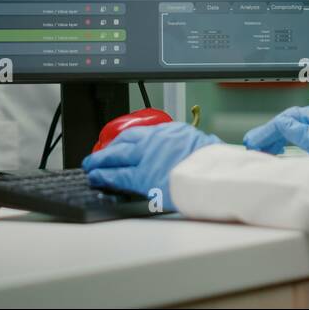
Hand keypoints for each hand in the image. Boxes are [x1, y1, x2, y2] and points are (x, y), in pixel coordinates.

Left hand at [82, 122, 220, 212]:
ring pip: (117, 155)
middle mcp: (157, 140)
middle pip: (126, 140)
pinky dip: (104, 175)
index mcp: (173, 132)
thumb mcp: (207, 147)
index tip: (120, 144)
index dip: (128, 140)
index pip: (144, 133)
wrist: (216, 175)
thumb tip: (196, 152)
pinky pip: (117, 175)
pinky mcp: (142, 177)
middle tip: (99, 154)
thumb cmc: (217, 165)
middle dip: (111, 148)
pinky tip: (96, 176)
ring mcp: (148, 157)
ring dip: (101, 160)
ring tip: (91, 165)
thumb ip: (193, 149)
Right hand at [243, 104, 308, 154]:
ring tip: (262, 147)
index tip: (255, 139)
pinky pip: (305, 136)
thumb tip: (284, 124)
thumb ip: (307, 135)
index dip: (271, 129)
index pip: (293, 118)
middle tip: (252, 143)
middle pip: (293, 121)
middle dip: (272, 132)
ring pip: (298, 128)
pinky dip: (290, 141)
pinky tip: (281, 148)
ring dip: (279, 137)